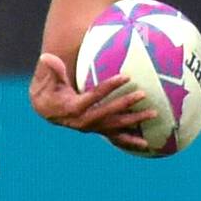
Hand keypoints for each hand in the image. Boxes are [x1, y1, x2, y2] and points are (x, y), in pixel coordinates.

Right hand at [29, 52, 158, 152]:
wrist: (49, 111)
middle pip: (108, 113)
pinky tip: (146, 144)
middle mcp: (84, 121)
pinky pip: (115, 138)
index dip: (109, 87)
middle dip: (125, 103)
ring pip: (116, 126)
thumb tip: (47, 57)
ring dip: (134, 121)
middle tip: (142, 94)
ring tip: (153, 114)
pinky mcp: (98, 131)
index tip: (126, 76)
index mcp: (73, 107)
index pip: (94, 96)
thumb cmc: (51, 91)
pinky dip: (130, 141)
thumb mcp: (50, 80)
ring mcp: (93, 128)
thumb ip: (53, 70)